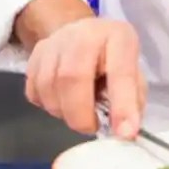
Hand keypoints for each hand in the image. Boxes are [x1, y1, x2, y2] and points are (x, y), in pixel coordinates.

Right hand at [24, 17, 145, 137]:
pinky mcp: (35, 53)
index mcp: (118, 37)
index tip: (125, 134)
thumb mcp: (134, 74)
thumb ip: (133, 102)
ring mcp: (55, 41)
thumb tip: (124, 132)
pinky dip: (46, 105)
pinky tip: (62, 101)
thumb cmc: (112, 59)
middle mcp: (84, 34)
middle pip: (72, 77)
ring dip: (62, 111)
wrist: (83, 35)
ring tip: (77, 112)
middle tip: (91, 127)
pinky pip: (33, 89)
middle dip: (80, 115)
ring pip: (48, 85)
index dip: (123, 106)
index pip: (121, 73)